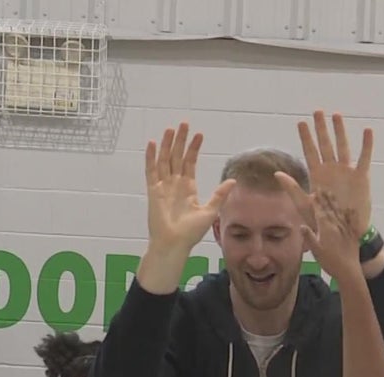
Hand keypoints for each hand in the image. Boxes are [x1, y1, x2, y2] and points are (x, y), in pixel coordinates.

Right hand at [144, 122, 235, 256]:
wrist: (174, 244)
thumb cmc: (190, 233)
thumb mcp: (210, 211)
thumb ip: (219, 195)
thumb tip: (232, 181)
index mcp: (188, 188)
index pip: (190, 162)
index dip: (194, 148)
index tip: (199, 134)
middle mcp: (175, 184)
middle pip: (176, 157)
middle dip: (180, 140)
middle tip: (184, 123)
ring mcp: (163, 187)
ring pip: (164, 160)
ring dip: (167, 144)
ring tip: (170, 129)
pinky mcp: (153, 191)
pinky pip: (151, 171)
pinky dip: (151, 157)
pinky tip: (152, 144)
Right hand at [277, 186, 360, 281]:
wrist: (348, 270)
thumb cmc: (330, 262)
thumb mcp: (316, 251)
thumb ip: (309, 237)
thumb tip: (301, 226)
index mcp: (327, 229)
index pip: (320, 212)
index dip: (317, 202)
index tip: (314, 193)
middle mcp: (337, 226)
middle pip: (330, 209)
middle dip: (325, 199)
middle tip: (322, 189)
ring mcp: (346, 229)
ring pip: (340, 213)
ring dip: (335, 203)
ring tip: (332, 194)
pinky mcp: (353, 235)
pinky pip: (352, 221)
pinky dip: (350, 214)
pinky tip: (351, 209)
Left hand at [288, 110, 373, 238]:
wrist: (344, 237)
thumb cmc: (324, 224)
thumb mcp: (305, 207)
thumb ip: (293, 189)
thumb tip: (277, 174)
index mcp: (317, 177)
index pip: (310, 152)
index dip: (306, 138)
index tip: (301, 122)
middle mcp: (331, 171)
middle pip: (325, 145)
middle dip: (321, 128)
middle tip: (317, 111)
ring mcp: (346, 173)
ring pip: (342, 147)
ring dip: (340, 131)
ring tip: (336, 115)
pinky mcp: (361, 179)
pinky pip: (364, 159)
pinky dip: (366, 145)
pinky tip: (367, 131)